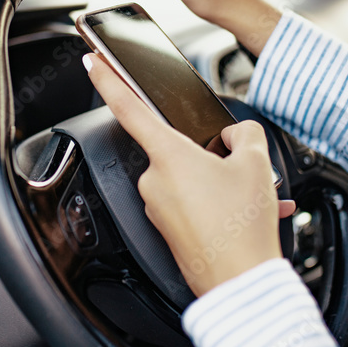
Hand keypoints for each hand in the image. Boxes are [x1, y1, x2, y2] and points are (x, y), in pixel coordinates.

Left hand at [83, 52, 295, 296]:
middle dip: (210, 155)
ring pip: (190, 180)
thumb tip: (234, 138)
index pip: (129, 107)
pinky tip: (243, 214)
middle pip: (179, 150)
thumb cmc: (242, 229)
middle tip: (241, 170)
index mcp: (168, 156)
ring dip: (219, 183)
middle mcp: (155, 181)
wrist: (242, 285)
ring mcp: (159, 208)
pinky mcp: (168, 230)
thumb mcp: (256, 164)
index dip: (108, 79)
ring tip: (251, 199)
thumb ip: (244, 135)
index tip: (91, 61)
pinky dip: (218, 205)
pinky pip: (192, 205)